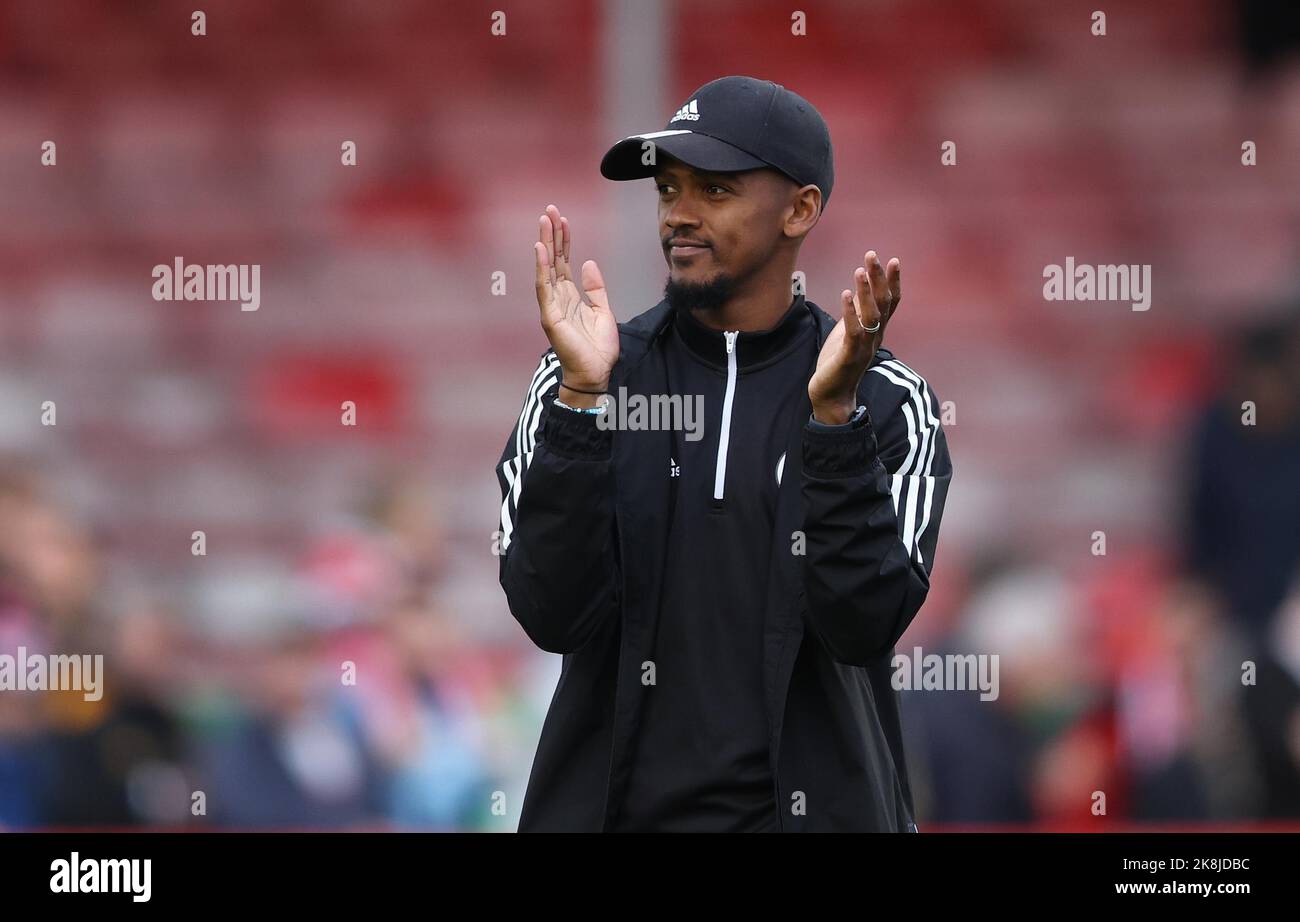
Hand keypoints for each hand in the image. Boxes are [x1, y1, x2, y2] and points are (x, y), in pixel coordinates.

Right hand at [534, 205, 618, 399]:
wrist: (596, 373)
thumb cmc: (598, 348)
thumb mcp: (603, 311)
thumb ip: (596, 288)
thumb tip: (589, 262)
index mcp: (570, 296)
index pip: (564, 262)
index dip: (565, 240)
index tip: (564, 219)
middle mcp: (558, 297)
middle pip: (553, 260)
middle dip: (552, 234)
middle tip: (550, 209)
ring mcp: (552, 306)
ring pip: (547, 268)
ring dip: (545, 244)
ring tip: (544, 221)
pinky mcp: (550, 316)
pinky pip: (544, 287)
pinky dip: (542, 267)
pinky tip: (541, 249)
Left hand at [808, 251, 901, 423]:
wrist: (833, 395)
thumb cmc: (840, 362)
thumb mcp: (850, 332)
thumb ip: (857, 313)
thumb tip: (860, 290)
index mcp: (876, 330)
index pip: (891, 303)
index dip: (893, 282)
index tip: (894, 260)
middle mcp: (874, 337)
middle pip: (883, 304)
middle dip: (879, 278)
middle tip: (872, 255)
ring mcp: (863, 347)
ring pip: (870, 316)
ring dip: (865, 292)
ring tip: (859, 270)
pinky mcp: (848, 356)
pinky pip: (853, 332)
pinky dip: (850, 313)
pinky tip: (845, 295)